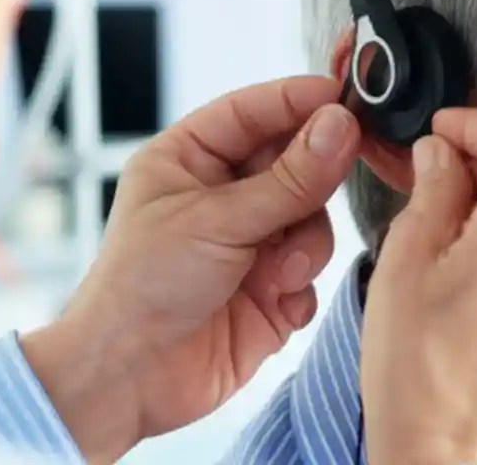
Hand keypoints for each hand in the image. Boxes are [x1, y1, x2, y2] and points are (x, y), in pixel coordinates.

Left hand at [20, 76, 360, 463]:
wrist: (131, 378)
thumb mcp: (217, 220)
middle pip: (294, 162)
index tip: (346, 99)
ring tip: (276, 274)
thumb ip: (289, 178)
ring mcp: (247, 242)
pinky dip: (300, 286)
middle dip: (310, 184)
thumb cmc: (142, 287)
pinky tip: (272, 302)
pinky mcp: (269, 290)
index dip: (299, 101)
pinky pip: (313, 271)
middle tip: (323, 187)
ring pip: (312, 218)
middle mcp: (221, 195)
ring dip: (303, 246)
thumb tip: (340, 126)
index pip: (254, 111)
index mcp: (189, 159)